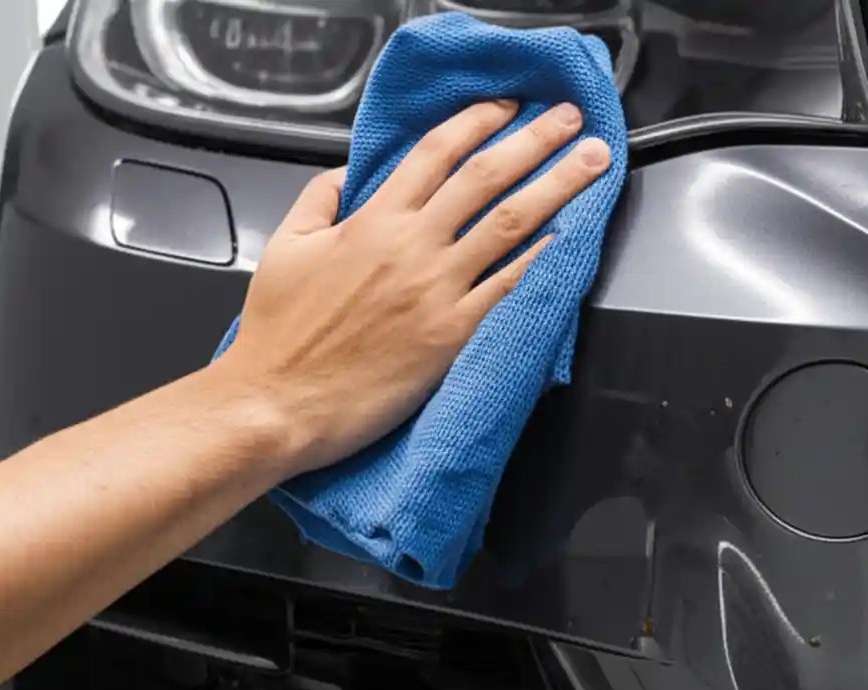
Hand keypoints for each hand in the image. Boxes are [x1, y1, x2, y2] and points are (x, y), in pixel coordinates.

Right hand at [213, 100, 611, 473]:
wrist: (278, 404)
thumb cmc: (280, 337)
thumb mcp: (286, 247)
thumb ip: (320, 199)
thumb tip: (348, 176)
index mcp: (372, 221)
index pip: (436, 152)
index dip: (477, 121)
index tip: (506, 107)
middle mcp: (412, 247)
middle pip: (486, 176)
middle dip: (536, 139)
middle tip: (570, 120)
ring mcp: (437, 290)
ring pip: (510, 223)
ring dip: (558, 185)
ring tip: (589, 163)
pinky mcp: (452, 335)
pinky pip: (506, 286)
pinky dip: (539, 257)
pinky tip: (566, 237)